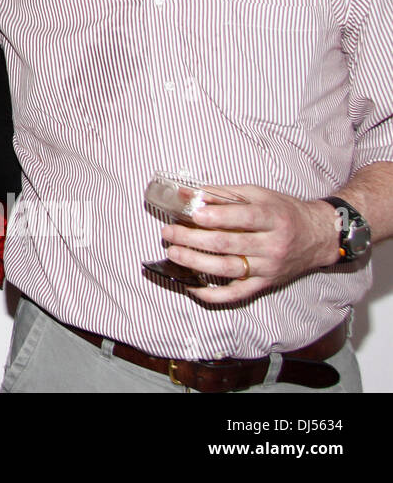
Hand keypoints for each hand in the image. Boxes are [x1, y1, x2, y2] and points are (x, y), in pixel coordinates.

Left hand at [159, 185, 339, 303]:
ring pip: (228, 269)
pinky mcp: (265, 284)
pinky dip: (212, 294)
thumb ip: (224, 193)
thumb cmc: (285, 212)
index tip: (195, 214)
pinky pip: (236, 294)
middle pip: (229, 244)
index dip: (219, 216)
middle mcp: (273, 245)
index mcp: (274, 218)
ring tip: (174, 254)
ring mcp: (268, 267)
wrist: (318, 236)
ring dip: (196, 263)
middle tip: (170, 233)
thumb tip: (189, 193)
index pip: (245, 218)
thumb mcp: (260, 195)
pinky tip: (191, 286)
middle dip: (194, 239)